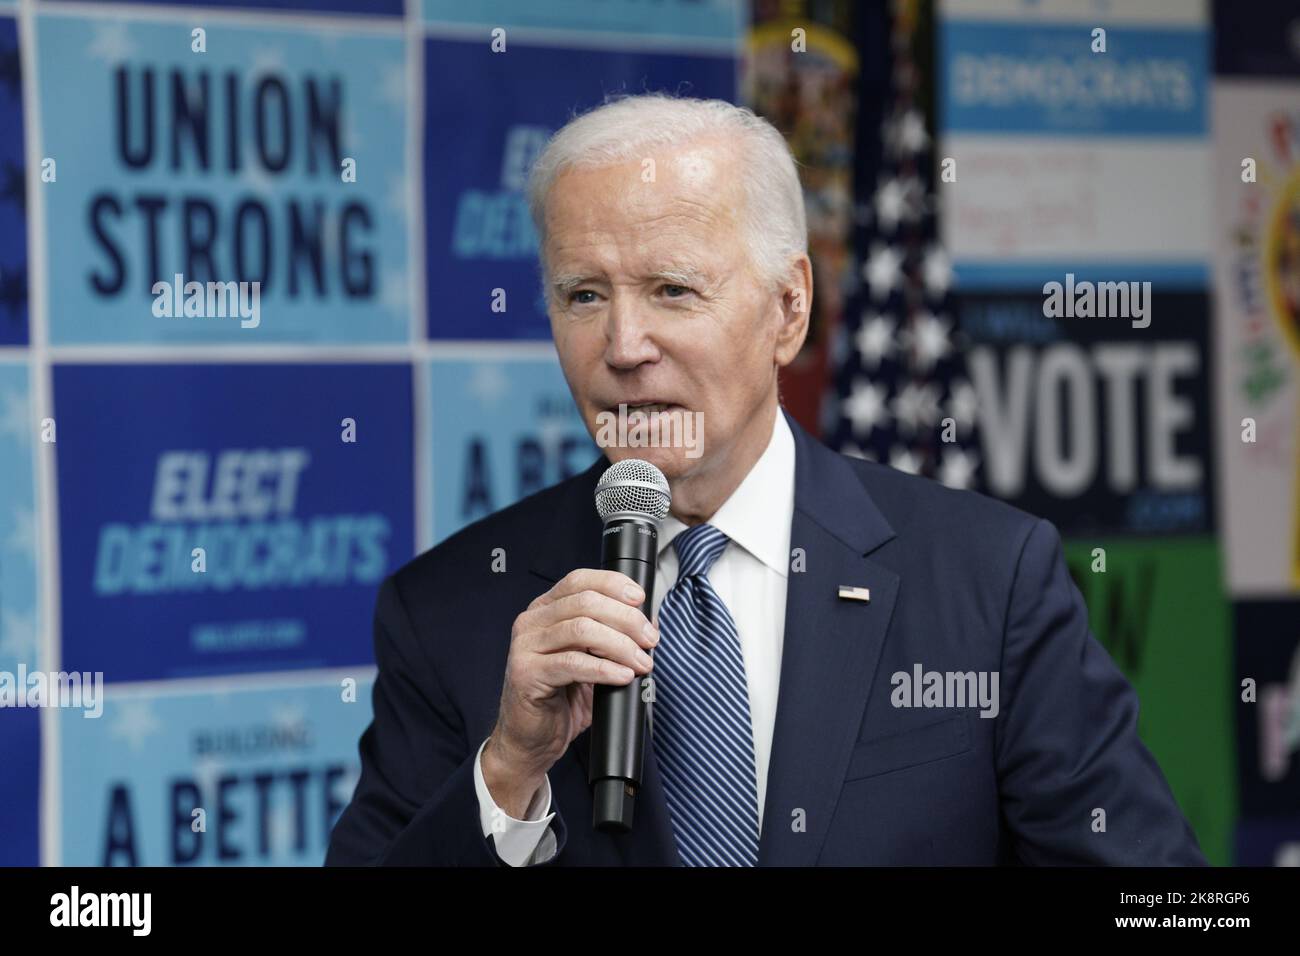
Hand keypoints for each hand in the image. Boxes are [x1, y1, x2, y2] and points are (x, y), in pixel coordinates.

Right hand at [483, 569, 657, 817]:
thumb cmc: (562, 699)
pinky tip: (622, 676)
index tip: (641, 599)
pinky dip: (604, 668)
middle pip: (585, 602)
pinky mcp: (526, 673)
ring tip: (641, 662)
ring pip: (580, 629)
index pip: (579, 580)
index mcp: (545, 610)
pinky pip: (573, 663)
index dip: (613, 584)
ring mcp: (525, 646)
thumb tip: (651, 620)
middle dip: (626, 618)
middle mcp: (531, 621)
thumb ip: (614, 636)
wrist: (532, 740)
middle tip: (650, 640)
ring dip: (620, 644)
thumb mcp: (593, 660)